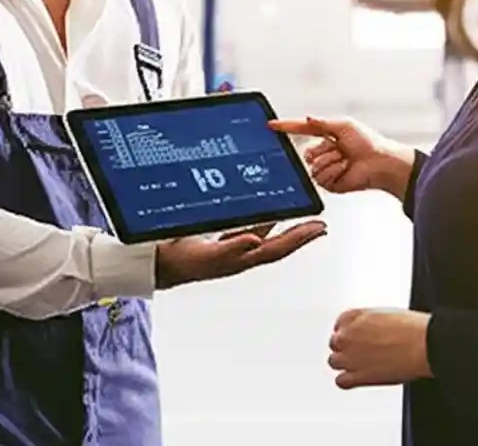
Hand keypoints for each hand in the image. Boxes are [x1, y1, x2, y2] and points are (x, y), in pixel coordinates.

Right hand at [155, 221, 326, 288]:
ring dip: (283, 227)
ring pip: (265, 236)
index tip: (319, 227)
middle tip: (320, 224)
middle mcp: (240, 256)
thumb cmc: (179, 262)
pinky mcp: (220, 242)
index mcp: (240, 259)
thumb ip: (231, 248)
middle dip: (300, 234)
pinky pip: (248, 230)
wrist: (157, 264)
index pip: (277, 248)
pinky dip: (261, 222)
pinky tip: (265, 212)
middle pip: (277, 244)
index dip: (298, 238)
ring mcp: (231, 249)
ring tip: (301, 216)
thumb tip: (256, 241)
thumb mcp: (205, 253)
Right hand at [268, 116, 414, 198]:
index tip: (269, 125)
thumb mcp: (343, 125)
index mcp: (326, 136)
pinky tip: (346, 170)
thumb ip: (322, 123)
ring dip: (331, 162)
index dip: (285, 128)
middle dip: (322, 150)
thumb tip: (307, 118)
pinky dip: (335, 172)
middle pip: (306, 154)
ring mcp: (326, 170)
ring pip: (313, 168)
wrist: (380, 164)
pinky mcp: (330, 184)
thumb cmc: (369, 143)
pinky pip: (321, 179)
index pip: (301, 131)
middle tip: (339, 150)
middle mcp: (324, 154)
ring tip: (345, 161)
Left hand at [328, 308, 432, 388]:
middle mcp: (348, 335)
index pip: (340, 323)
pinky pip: (341, 381)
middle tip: (360, 351)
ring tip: (359, 365)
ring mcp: (350, 357)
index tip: (355, 336)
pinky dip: (346, 381)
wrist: (423, 344)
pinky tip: (356, 379)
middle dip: (346, 347)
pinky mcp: (358, 376)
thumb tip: (373, 331)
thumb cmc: (413, 328)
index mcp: (355, 316)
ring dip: (344, 363)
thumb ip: (372, 323)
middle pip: (335, 343)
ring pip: (334, 362)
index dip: (348, 331)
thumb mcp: (387, 315)